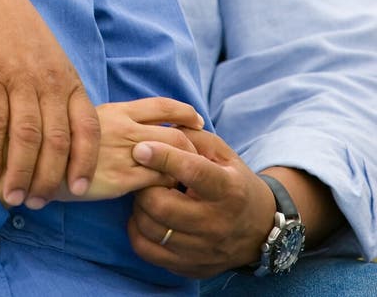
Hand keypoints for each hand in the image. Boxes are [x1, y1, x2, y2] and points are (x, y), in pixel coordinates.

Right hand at [0, 0, 99, 208]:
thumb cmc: (17, 34)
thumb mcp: (49, 60)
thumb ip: (58, 95)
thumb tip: (63, 138)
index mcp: (68, 79)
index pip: (88, 126)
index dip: (86, 161)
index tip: (81, 189)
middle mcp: (48, 81)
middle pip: (58, 139)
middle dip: (51, 177)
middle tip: (40, 203)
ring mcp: (19, 79)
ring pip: (27, 136)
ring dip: (21, 173)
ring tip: (14, 197)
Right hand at [55, 98, 203, 202]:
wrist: (35, 161)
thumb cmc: (59, 143)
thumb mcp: (85, 121)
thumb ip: (111, 122)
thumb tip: (131, 128)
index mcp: (116, 111)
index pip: (162, 105)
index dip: (185, 112)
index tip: (198, 120)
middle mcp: (124, 129)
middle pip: (175, 134)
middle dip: (194, 147)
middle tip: (200, 158)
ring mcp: (123, 154)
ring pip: (172, 158)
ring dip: (185, 169)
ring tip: (186, 180)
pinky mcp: (120, 179)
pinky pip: (157, 183)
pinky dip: (168, 188)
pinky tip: (166, 195)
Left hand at [128, 130, 276, 277]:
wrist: (259, 228)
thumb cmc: (233, 182)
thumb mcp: (222, 153)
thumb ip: (191, 137)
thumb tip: (156, 131)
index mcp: (229, 189)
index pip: (193, 172)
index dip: (164, 158)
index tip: (140, 148)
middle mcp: (217, 223)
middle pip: (163, 206)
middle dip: (144, 186)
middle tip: (143, 176)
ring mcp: (204, 250)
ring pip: (152, 230)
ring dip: (139, 208)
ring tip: (145, 195)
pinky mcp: (191, 267)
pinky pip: (149, 252)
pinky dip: (138, 231)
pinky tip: (145, 217)